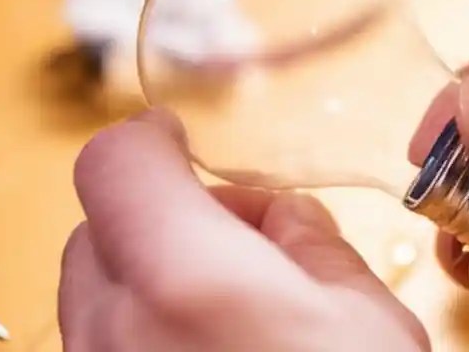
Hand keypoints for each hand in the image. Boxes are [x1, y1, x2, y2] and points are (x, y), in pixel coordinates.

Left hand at [60, 109, 428, 351]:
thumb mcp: (371, 326)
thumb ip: (317, 249)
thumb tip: (284, 221)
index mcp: (184, 281)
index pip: (114, 163)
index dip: (146, 139)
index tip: (176, 137)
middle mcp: (115, 332)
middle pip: (99, 230)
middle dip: (163, 219)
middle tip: (245, 245)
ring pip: (96, 298)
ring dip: (152, 280)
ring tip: (238, 311)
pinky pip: (104, 347)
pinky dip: (146, 332)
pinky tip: (214, 350)